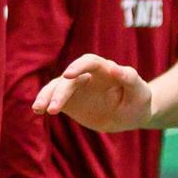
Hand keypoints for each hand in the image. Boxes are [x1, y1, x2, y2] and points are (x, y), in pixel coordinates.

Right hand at [33, 55, 152, 132]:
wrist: (132, 116)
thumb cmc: (139, 100)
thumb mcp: (140, 92)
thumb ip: (129, 78)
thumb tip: (115, 67)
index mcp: (105, 69)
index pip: (89, 62)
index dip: (78, 66)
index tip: (68, 74)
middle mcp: (87, 76)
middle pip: (68, 78)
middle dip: (59, 92)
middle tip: (54, 108)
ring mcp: (77, 88)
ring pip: (57, 88)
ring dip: (47, 97)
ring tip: (38, 109)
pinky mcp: (71, 102)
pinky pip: (55, 100)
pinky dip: (45, 104)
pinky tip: (37, 111)